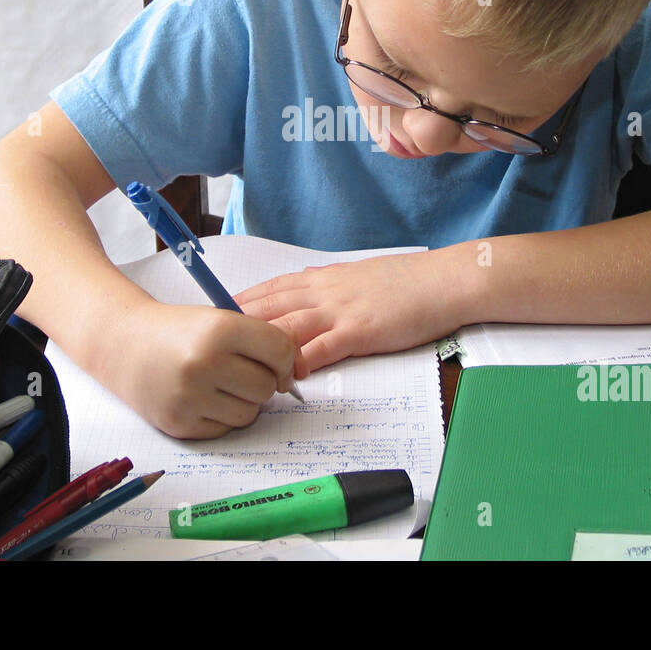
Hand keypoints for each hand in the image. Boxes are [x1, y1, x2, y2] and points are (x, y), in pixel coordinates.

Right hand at [87, 301, 307, 439]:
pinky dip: (222, 416)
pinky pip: (226, 429)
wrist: (123, 344)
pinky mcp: (179, 424)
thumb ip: (263, 340)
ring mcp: (190, 397)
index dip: (287, 359)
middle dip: (264, 381)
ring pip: (250, 413)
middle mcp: (204, 363)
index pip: (280, 350)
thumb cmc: (178, 330)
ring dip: (244, 401)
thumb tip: (302, 372)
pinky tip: (203, 397)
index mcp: (219, 329)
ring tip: (221, 383)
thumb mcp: (219, 320)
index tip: (279, 362)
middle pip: (268, 387)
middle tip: (243, 371)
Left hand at [235, 250, 460, 372]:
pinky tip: (282, 376)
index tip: (214, 312)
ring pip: (286, 326)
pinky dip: (299, 362)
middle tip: (206, 338)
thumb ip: (331, 283)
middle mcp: (325, 293)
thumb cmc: (409, 281)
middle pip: (268, 307)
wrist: (445, 280)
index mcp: (325, 280)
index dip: (241, 301)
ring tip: (232, 363)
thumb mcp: (360, 274)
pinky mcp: (360, 332)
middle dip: (235, 324)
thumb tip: (307, 285)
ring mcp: (340, 312)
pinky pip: (322, 349)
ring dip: (258, 346)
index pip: (271, 288)